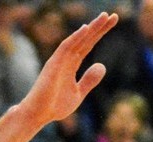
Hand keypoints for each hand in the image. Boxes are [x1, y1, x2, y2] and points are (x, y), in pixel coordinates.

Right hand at [17, 12, 116, 128]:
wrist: (39, 115)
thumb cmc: (55, 106)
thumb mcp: (78, 93)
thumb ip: (89, 80)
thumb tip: (102, 66)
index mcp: (72, 64)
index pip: (88, 45)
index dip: (99, 34)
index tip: (112, 23)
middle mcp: (66, 58)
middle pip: (85, 39)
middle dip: (98, 27)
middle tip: (113, 16)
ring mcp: (59, 60)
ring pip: (77, 40)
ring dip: (90, 28)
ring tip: (104, 17)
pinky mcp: (53, 64)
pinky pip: (65, 47)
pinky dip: (76, 37)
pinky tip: (86, 29)